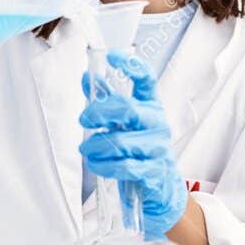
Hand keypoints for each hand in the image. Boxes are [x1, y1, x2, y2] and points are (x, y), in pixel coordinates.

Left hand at [79, 51, 186, 238]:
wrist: (160, 188)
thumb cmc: (139, 151)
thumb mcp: (124, 124)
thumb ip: (106, 101)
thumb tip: (86, 77)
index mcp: (151, 106)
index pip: (146, 80)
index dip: (130, 66)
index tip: (110, 57)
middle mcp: (158, 124)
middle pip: (127, 108)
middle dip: (99, 112)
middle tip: (84, 119)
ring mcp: (158, 148)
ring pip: (121, 141)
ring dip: (96, 146)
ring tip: (86, 150)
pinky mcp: (154, 171)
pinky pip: (124, 166)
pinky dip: (104, 166)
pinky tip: (97, 165)